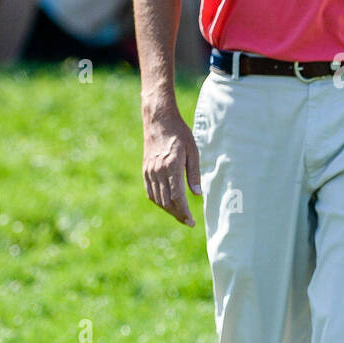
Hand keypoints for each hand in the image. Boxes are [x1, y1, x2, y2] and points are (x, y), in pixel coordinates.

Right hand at [142, 104, 201, 225]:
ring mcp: (149, 171)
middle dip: (178, 214)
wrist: (159, 120)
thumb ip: (194, 174)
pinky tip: (168, 204)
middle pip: (167, 201)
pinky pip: (150, 192)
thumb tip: (198, 194)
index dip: (184, 212)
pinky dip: (159, 202)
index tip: (192, 221)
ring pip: (158, 199)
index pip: (177, 197)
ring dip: (169, 210)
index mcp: (172, 166)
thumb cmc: (180, 134)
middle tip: (188, 222)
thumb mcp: (193, 151)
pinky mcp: (145, 170)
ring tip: (180, 215)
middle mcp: (158, 171)